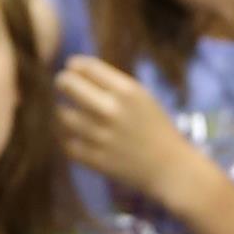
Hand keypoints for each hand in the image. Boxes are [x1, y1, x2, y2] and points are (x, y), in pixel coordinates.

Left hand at [54, 52, 191, 202]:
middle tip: (63, 85)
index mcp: (127, 91)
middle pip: (68, 85)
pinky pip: (67, 143)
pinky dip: (68, 138)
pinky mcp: (96, 159)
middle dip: (62, 82)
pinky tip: (74, 136)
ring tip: (69, 113)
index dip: (74, 65)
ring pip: (63, 115)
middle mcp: (112, 110)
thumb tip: (76, 69)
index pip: (86, 67)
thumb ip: (113, 84)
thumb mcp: (142, 97)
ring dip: (63, 111)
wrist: (171, 168)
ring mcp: (102, 136)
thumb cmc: (156, 128)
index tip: (72, 69)